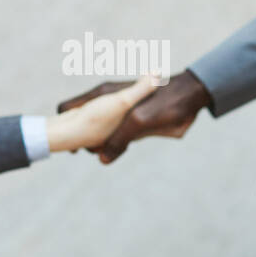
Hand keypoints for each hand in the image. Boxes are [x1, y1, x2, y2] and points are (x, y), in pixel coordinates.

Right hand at [45, 74, 159, 152]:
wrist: (193, 96)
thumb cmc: (165, 103)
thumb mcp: (138, 121)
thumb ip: (119, 140)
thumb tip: (103, 160)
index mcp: (103, 96)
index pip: (67, 109)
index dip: (62, 127)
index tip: (65, 145)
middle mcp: (107, 103)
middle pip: (81, 124)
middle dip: (79, 139)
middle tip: (84, 151)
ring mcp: (119, 113)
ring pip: (99, 134)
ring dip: (97, 145)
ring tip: (95, 153)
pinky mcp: (133, 123)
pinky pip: (116, 138)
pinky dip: (112, 146)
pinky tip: (113, 154)